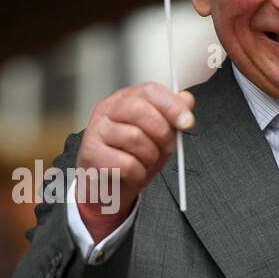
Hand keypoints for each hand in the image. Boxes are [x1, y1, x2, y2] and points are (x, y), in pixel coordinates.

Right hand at [75, 82, 194, 241]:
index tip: (188, 123)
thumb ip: (172, 116)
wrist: (108, 187)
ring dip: (150, 156)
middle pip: (141, 110)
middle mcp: (107, 109)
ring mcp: (96, 130)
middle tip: (166, 147)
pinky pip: (127, 163)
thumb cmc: (132, 156)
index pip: (150, 91)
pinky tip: (133, 173)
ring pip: (135, 138)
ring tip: (145, 161)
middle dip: (162, 132)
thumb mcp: (158, 135)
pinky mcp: (91, 154)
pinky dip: (138, 173)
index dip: (172, 105)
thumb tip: (187, 100)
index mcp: (125, 99)